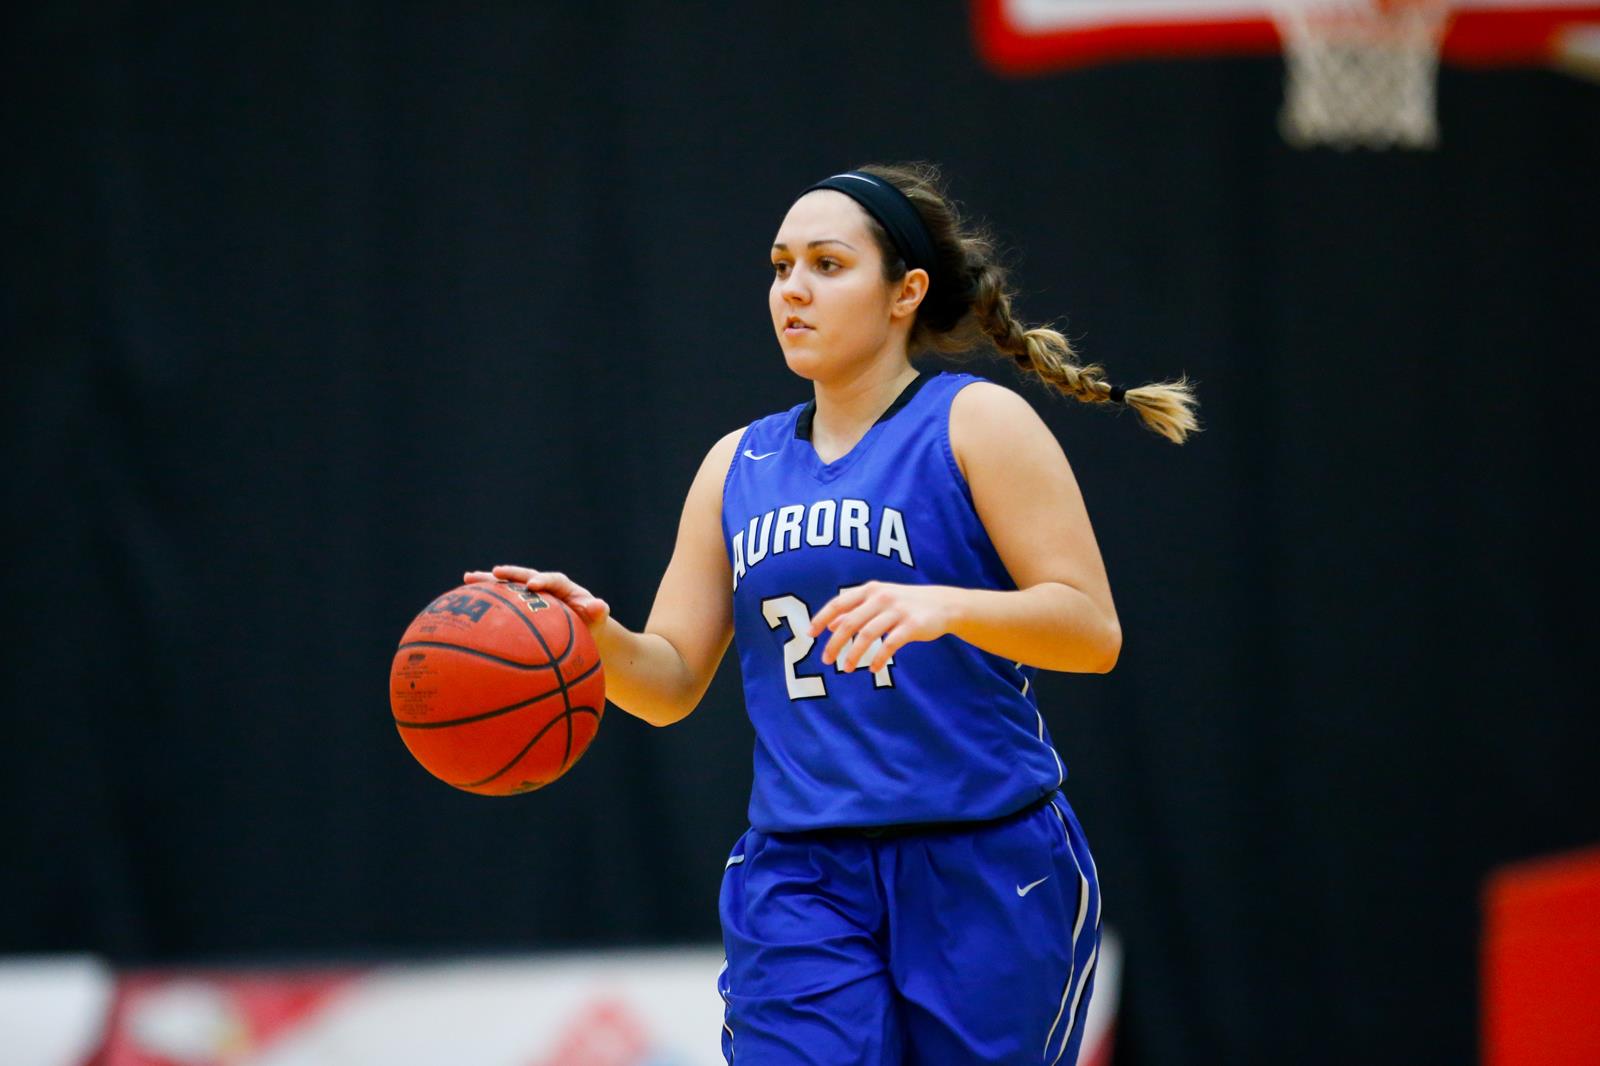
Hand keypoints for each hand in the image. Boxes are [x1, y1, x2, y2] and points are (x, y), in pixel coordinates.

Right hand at [463, 565, 610, 626]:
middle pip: (524, 576)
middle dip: (509, 574)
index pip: (552, 579)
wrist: (579, 634)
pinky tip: (461, 602)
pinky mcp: (517, 606)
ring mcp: (527, 596)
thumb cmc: (589, 627)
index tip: (534, 585)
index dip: (543, 580)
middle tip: (496, 572)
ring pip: (507, 586)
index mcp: (562, 586)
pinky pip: (499, 602)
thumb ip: (598, 611)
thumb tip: (599, 605)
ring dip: (488, 582)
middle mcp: (542, 585)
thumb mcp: (597, 620)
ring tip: (468, 578)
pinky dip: (483, 601)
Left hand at [808, 581, 955, 673]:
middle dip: (835, 644)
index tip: (810, 635)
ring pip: (867, 635)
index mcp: (870, 590)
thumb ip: (854, 610)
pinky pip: (889, 645)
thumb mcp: (879, 600)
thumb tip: (829, 625)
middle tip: (826, 661)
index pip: (838, 603)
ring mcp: (897, 611)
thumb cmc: (906, 603)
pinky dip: (878, 659)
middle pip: (849, 623)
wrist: (944, 604)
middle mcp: (881, 598)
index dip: (821, 619)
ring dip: (854, 654)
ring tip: (847, 669)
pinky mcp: (912, 625)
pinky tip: (873, 669)